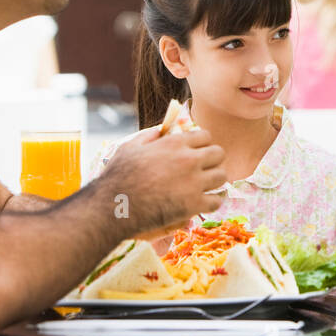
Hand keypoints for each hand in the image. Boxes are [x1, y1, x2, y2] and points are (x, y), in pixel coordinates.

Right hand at [98, 125, 227, 234]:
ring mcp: (193, 182)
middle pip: (219, 153)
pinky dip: (213, 202)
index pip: (206, 136)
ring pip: (222, 176)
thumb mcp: (130, 147)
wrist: (114, 206)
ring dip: (216, 181)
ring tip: (209, 186)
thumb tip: (161, 130)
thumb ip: (148, 136)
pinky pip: (217, 200)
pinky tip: (207, 203)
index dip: (203, 145)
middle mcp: (188, 159)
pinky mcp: (194, 204)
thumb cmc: (117, 175)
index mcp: (175, 143)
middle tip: (206, 169)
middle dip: (214, 161)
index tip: (199, 153)